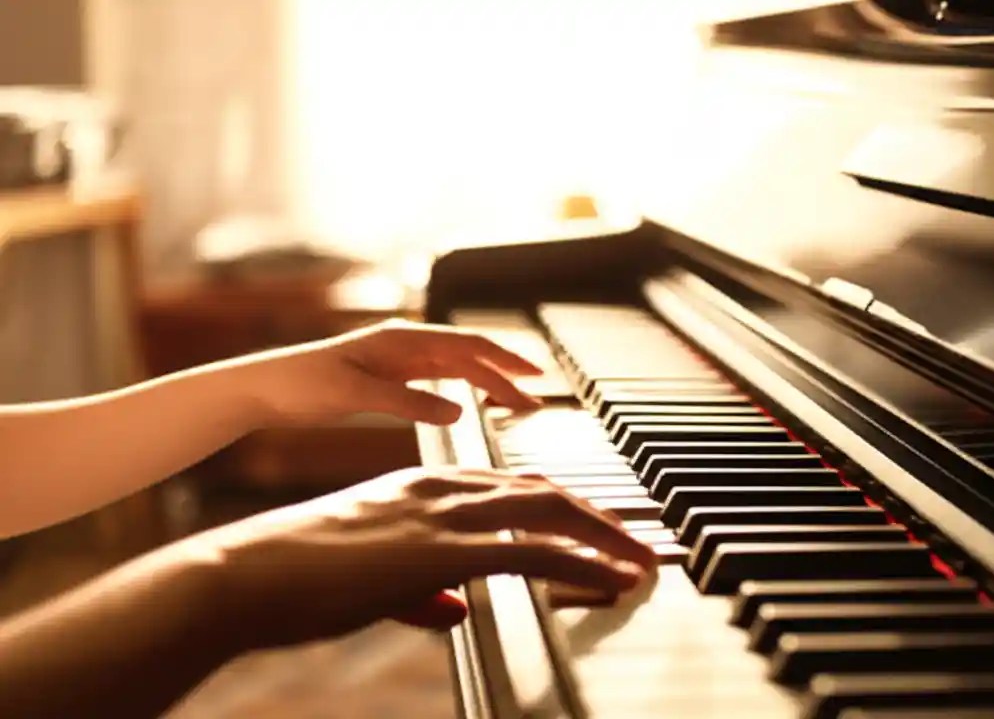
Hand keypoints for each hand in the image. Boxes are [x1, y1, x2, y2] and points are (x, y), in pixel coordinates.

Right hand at [194, 466, 656, 649]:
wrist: (248, 574)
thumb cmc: (296, 577)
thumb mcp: (368, 579)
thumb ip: (419, 590)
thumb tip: (455, 608)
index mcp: (422, 487)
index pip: (510, 487)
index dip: (560, 506)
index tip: (595, 527)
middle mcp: (442, 489)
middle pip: (543, 491)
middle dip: (597, 515)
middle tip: (636, 540)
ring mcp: (445, 515)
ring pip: (550, 513)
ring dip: (605, 537)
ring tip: (641, 560)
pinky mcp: (446, 549)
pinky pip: (535, 551)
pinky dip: (583, 563)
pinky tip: (612, 579)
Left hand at [243, 318, 543, 426]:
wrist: (261, 390)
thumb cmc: (301, 385)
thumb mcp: (356, 395)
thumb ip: (409, 402)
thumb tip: (460, 410)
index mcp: (401, 339)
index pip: (468, 344)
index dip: (505, 359)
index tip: (536, 376)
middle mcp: (403, 344)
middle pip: (468, 357)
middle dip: (505, 376)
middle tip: (536, 401)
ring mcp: (396, 360)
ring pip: (456, 369)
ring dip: (487, 384)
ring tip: (515, 404)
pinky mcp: (387, 377)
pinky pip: (437, 380)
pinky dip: (463, 390)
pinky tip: (474, 403)